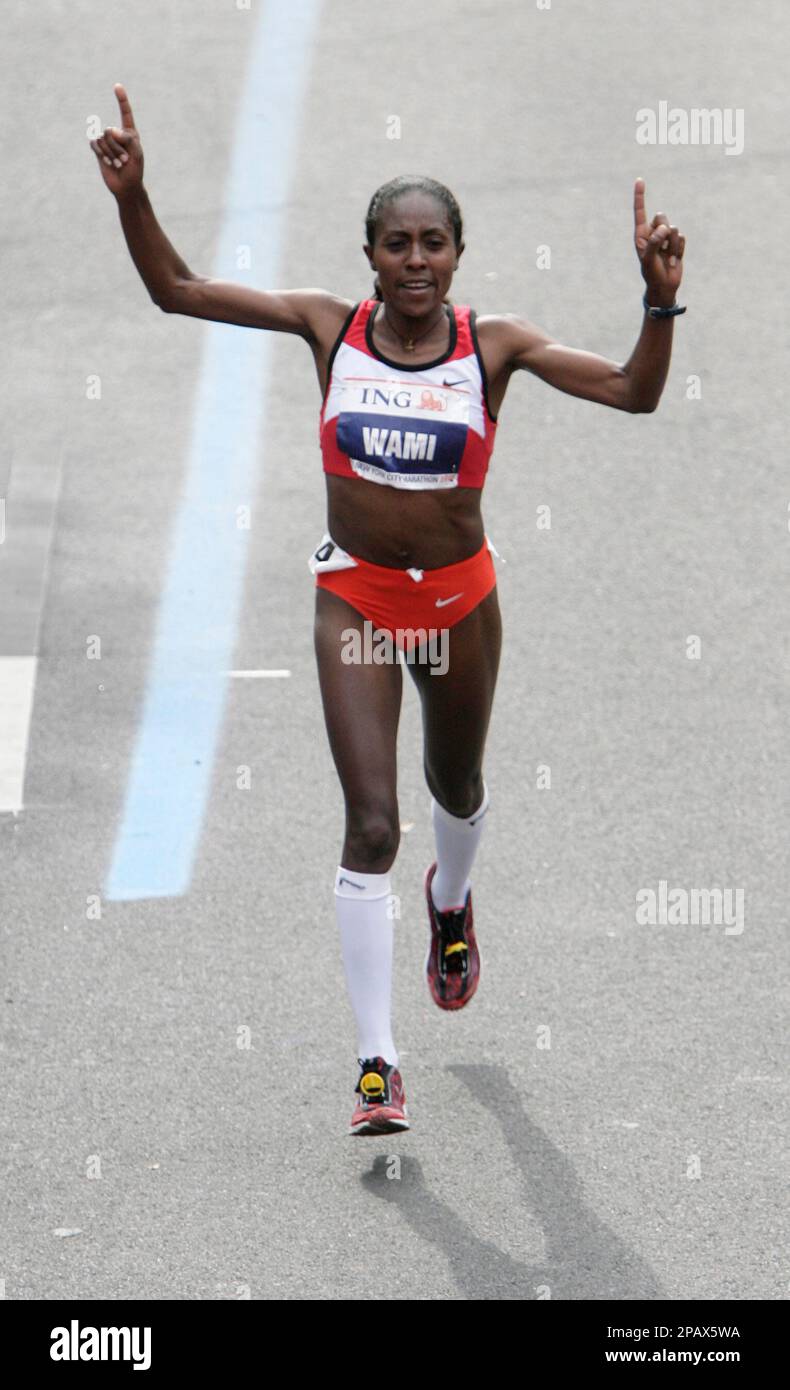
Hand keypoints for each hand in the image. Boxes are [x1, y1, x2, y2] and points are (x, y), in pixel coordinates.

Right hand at [89, 84, 143, 197]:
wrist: (126, 187)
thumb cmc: (135, 170)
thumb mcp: (137, 154)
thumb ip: (128, 139)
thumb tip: (111, 130)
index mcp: (130, 133)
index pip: (125, 113)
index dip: (121, 100)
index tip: (117, 86)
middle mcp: (117, 134)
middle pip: (110, 131)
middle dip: (117, 147)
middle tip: (124, 161)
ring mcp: (106, 142)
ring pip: (102, 138)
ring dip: (110, 153)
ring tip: (118, 163)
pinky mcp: (98, 149)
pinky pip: (95, 144)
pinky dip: (101, 154)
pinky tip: (107, 162)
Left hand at [633, 178, 684, 304]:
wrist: (664, 286)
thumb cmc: (651, 273)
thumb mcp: (648, 259)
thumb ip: (654, 242)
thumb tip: (664, 228)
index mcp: (641, 235)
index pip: (640, 212)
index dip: (640, 196)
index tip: (639, 180)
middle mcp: (653, 233)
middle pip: (661, 216)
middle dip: (663, 230)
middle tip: (660, 247)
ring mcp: (665, 238)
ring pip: (674, 228)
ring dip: (671, 245)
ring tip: (667, 258)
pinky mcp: (676, 243)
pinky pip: (681, 238)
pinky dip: (678, 250)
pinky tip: (674, 260)